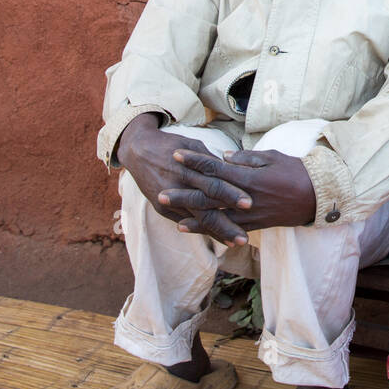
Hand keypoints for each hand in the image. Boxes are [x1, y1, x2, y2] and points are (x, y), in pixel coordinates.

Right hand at [115, 115, 252, 245]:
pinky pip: (185, 222)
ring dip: (217, 232)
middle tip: (244, 236)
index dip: (232, 193)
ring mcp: (169, 199)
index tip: (251, 203)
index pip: (214, 182)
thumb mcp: (193, 145)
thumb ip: (212, 161)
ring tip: (236, 243)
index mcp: (189, 166)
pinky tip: (219, 239)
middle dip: (226, 221)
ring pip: (197, 219)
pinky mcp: (162, 209)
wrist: (137, 150)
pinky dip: (202, 231)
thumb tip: (235, 169)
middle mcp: (179, 184)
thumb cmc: (171, 145)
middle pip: (206, 206)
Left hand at [163, 148, 315, 232]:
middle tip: (160, 192)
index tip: (177, 155)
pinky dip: (210, 229)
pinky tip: (194, 229)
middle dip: (184, 194)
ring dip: (192, 216)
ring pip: (215, 216)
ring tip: (171, 216)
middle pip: (209, 196)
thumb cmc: (297, 172)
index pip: (216, 169)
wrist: (317, 197)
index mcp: (249, 177)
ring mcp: (249, 214)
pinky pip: (228, 228)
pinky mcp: (254, 225)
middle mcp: (245, 197)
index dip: (195, 162)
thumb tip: (225, 157)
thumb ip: (247, 158)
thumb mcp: (272, 157)